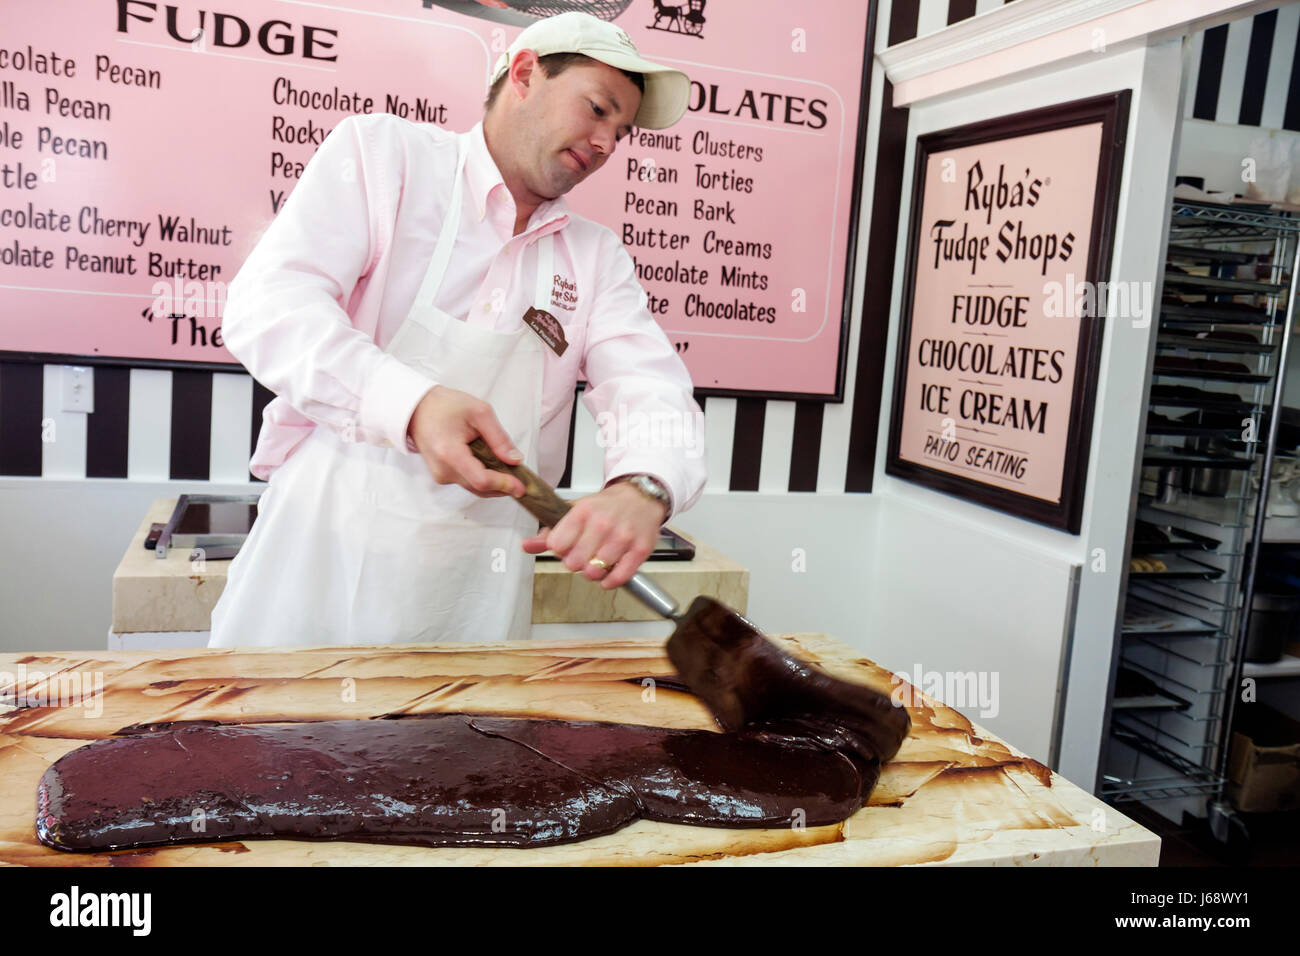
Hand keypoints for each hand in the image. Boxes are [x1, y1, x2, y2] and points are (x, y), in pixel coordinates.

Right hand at [406, 385, 525, 497]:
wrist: (417, 409)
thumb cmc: (446, 406)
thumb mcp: (480, 413)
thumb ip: (499, 438)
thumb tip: (515, 460)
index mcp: (450, 454)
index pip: (481, 480)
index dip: (504, 485)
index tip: (522, 487)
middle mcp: (443, 470)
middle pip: (479, 488)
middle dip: (503, 486)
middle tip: (523, 480)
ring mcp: (440, 475)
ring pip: (474, 488)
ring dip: (494, 483)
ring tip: (511, 472)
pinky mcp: (441, 475)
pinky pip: (467, 481)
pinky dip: (482, 478)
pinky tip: (492, 467)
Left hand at [521, 482, 665, 588]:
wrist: (641, 498)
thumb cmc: (606, 506)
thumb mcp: (575, 511)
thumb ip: (550, 532)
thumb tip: (526, 545)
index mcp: (583, 512)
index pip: (557, 545)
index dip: (560, 550)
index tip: (567, 547)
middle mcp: (602, 524)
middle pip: (574, 563)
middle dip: (575, 563)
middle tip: (582, 555)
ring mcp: (622, 538)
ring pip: (595, 572)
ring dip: (592, 572)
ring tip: (596, 561)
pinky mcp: (639, 550)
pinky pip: (618, 578)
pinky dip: (609, 581)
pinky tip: (608, 572)